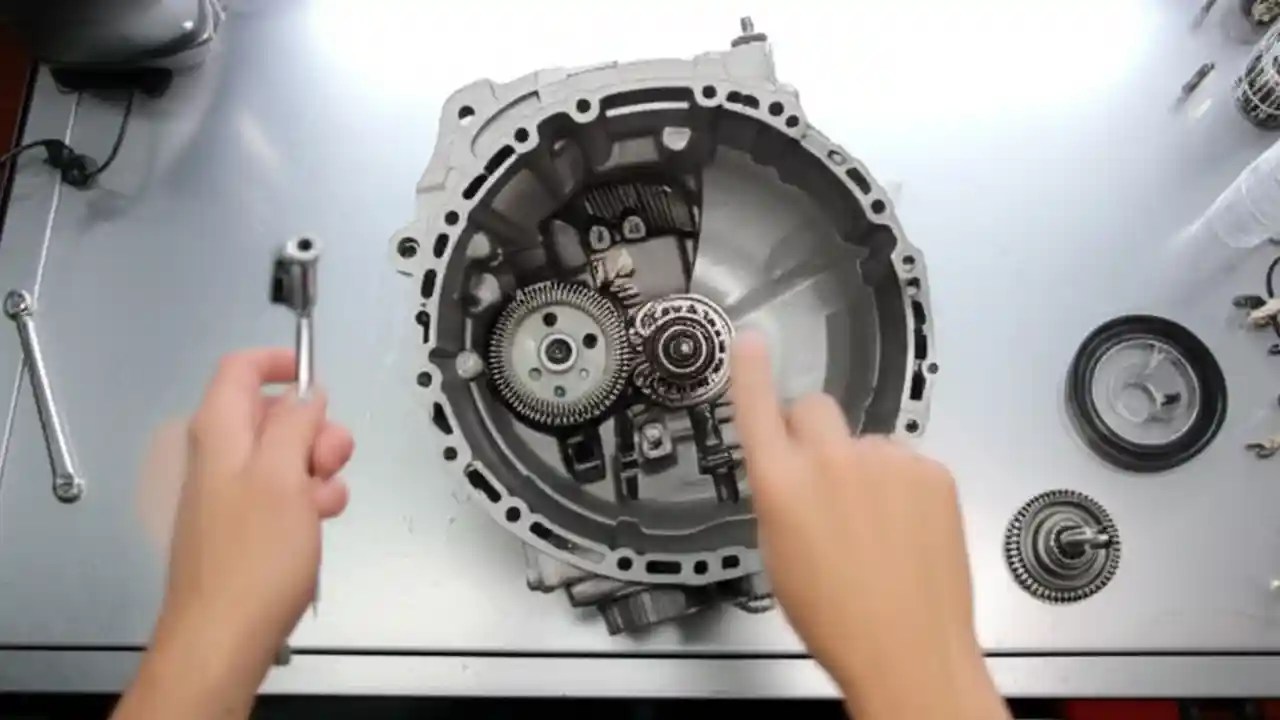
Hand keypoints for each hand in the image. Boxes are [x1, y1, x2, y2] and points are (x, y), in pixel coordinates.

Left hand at [114, 349, 353, 719]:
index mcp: (219, 433)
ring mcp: (229, 492)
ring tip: (326, 500)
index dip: (280, 363)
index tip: (318, 379)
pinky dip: (306, 499)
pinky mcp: (243, 526)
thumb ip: (296, 423)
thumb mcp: (284, 475)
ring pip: (284, 456)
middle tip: (332, 457)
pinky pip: (281, 493)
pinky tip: (318, 522)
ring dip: (317, 468)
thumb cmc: (255, 553)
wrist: (222, 635)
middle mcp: (219, 456)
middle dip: (313, 427)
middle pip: (271, 414)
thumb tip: (305, 392)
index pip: (239, 369)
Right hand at [730, 333, 1005, 719]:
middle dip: (812, 433)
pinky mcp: (932, 473)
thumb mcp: (777, 557)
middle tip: (822, 479)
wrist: (909, 651)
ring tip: (874, 531)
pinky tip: (903, 533)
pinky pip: (906, 464)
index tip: (750, 341)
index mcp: (782, 484)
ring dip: (863, 470)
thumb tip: (789, 474)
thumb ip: (780, 498)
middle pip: (814, 409)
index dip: (750, 370)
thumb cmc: (837, 620)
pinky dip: (903, 490)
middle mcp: (832, 462)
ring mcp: (887, 463)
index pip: (757, 406)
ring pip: (865, 443)